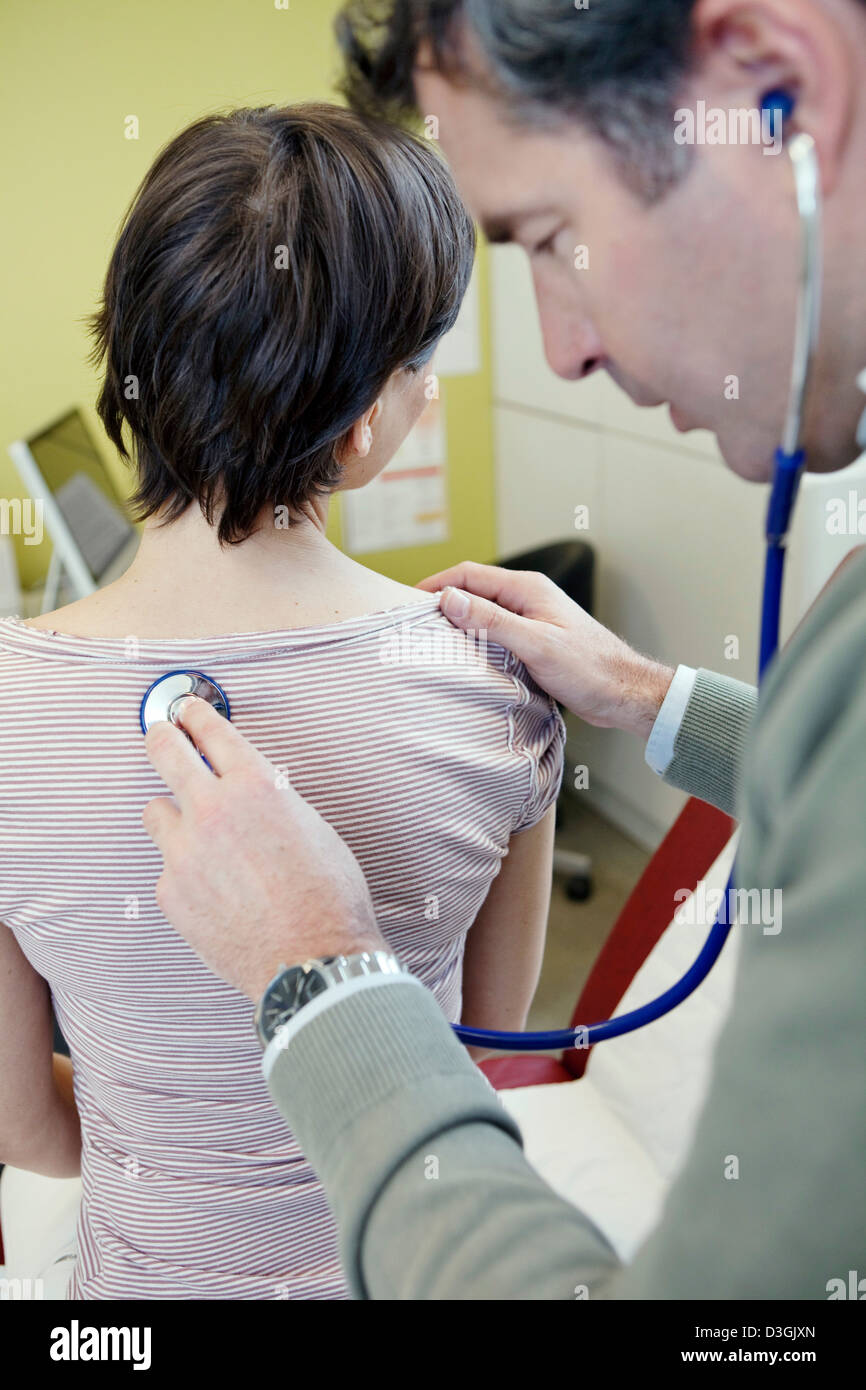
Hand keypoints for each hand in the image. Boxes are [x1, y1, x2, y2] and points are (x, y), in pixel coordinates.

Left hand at [142, 697, 384, 1001]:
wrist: (312, 961)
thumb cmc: (329, 896)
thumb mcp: (314, 827)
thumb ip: (271, 802)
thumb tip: (247, 794)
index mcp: (256, 785)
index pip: (210, 730)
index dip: (195, 714)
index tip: (186, 709)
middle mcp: (212, 810)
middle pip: (164, 752)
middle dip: (162, 737)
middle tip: (161, 734)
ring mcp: (184, 852)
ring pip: (155, 811)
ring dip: (173, 815)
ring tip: (198, 836)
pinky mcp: (170, 891)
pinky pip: (168, 867)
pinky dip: (186, 873)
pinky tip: (217, 893)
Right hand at [419, 562, 674, 739]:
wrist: (622, 693)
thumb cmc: (588, 668)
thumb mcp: (535, 644)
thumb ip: (492, 620)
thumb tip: (448, 598)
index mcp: (527, 588)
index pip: (469, 575)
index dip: (436, 584)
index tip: (407, 603)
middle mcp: (527, 598)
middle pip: (472, 592)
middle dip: (442, 604)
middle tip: (411, 624)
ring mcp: (530, 620)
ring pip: (482, 615)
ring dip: (458, 624)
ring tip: (429, 642)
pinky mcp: (532, 641)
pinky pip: (494, 634)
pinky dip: (474, 641)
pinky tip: (462, 659)